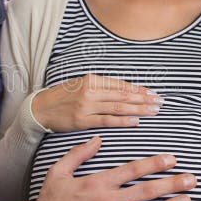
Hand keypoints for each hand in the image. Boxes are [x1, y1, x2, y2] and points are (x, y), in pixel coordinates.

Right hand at [28, 136, 195, 200]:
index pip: (134, 169)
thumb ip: (79, 154)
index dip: (156, 163)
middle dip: (173, 183)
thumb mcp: (58, 172)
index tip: (172, 159)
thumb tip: (98, 139)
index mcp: (98, 182)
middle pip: (147, 190)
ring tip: (187, 200)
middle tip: (192, 179)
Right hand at [32, 74, 162, 131]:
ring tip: (153, 111)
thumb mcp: (81, 85)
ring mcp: (86, 106)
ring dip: (138, 109)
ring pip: (118, 107)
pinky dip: (122, 120)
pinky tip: (135, 121)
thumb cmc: (63, 97)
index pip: (120, 84)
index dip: (138, 89)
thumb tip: (126, 91)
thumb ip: (101, 87)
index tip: (153, 93)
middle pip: (123, 95)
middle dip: (144, 98)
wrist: (40, 108)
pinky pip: (107, 120)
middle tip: (160, 102)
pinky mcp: (82, 120)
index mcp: (91, 79)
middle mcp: (90, 90)